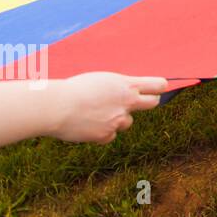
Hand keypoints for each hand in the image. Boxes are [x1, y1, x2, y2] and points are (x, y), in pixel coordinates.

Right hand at [50, 73, 167, 143]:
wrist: (57, 107)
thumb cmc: (74, 89)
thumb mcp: (101, 80)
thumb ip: (118, 87)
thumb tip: (127, 92)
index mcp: (126, 85)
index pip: (157, 85)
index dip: (160, 87)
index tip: (159, 88)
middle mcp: (127, 102)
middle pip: (152, 103)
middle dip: (148, 102)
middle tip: (137, 102)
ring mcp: (118, 120)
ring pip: (127, 122)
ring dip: (117, 119)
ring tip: (95, 113)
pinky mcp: (107, 135)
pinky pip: (110, 135)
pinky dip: (102, 132)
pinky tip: (87, 125)